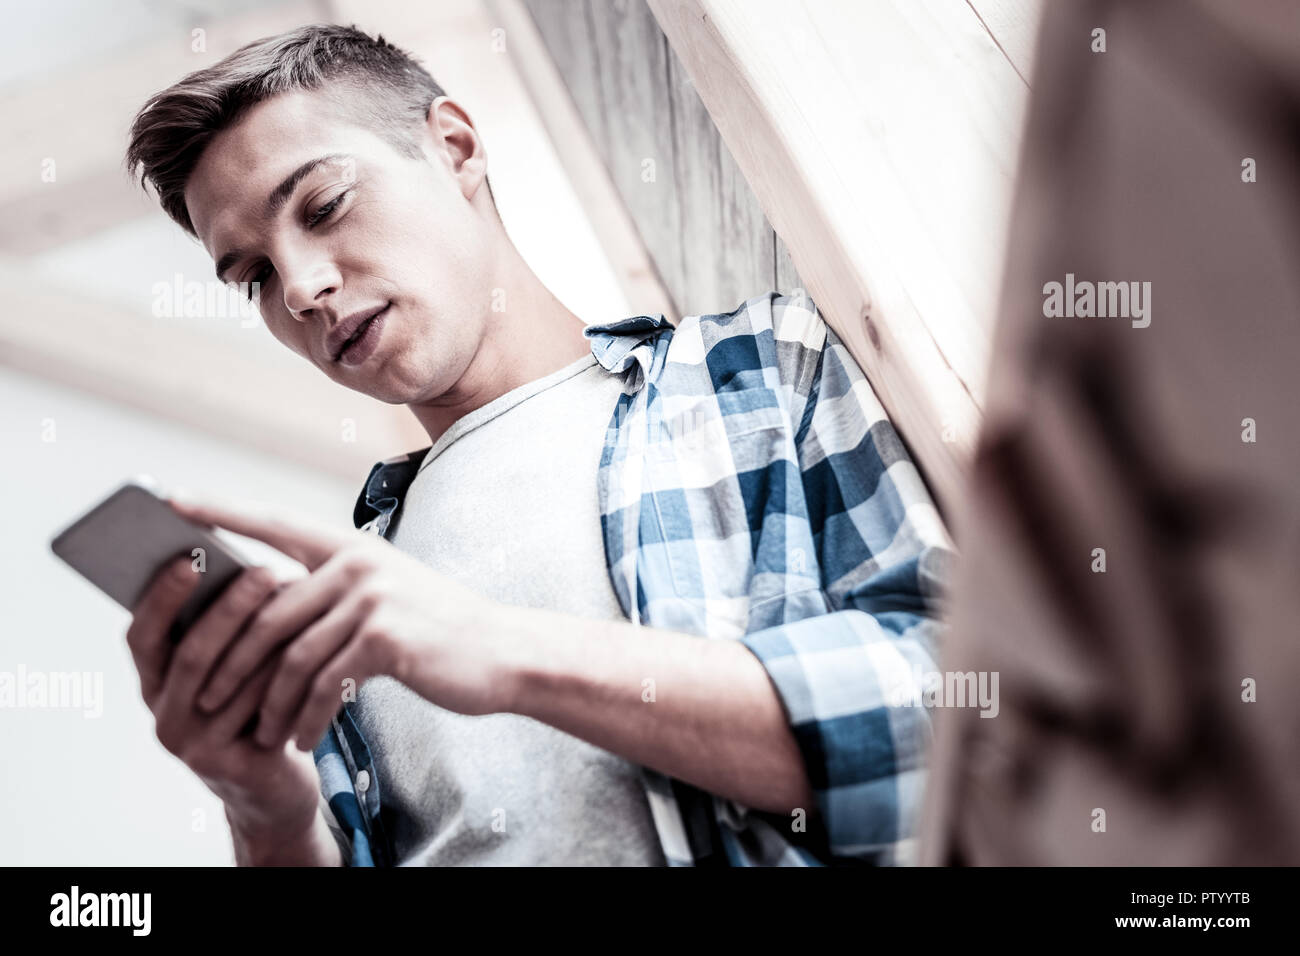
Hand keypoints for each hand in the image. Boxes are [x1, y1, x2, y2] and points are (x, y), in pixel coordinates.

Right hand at [127, 555, 322, 840]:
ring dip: (267, 635)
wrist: (275, 784)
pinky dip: (285, 673)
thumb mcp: (233, 666)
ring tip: (302, 599)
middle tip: (264, 570)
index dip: (161, 596)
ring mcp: (188, 743)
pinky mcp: (223, 765)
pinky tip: (315, 646)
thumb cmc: (257, 707)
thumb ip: (224, 627)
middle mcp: (162, 712)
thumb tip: (245, 561)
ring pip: (228, 679)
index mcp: (155, 680)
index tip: (190, 556)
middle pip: (189, 653)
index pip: (142, 633)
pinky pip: (257, 709)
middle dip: (229, 608)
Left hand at [171, 492, 516, 752]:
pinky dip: (307, 718)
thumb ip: (331, 590)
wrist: (500, 653)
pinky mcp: (384, 637)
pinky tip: (301, 739)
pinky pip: (325, 683)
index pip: (272, 522)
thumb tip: (266, 602)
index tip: (172, 503)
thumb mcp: (383, 593)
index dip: (221, 510)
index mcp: (349, 545)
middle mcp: (356, 562)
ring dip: (269, 703)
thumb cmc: (435, 629)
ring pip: (292, 655)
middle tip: (205, 698)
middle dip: (230, 661)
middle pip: (267, 611)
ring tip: (260, 734)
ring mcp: (371, 597)